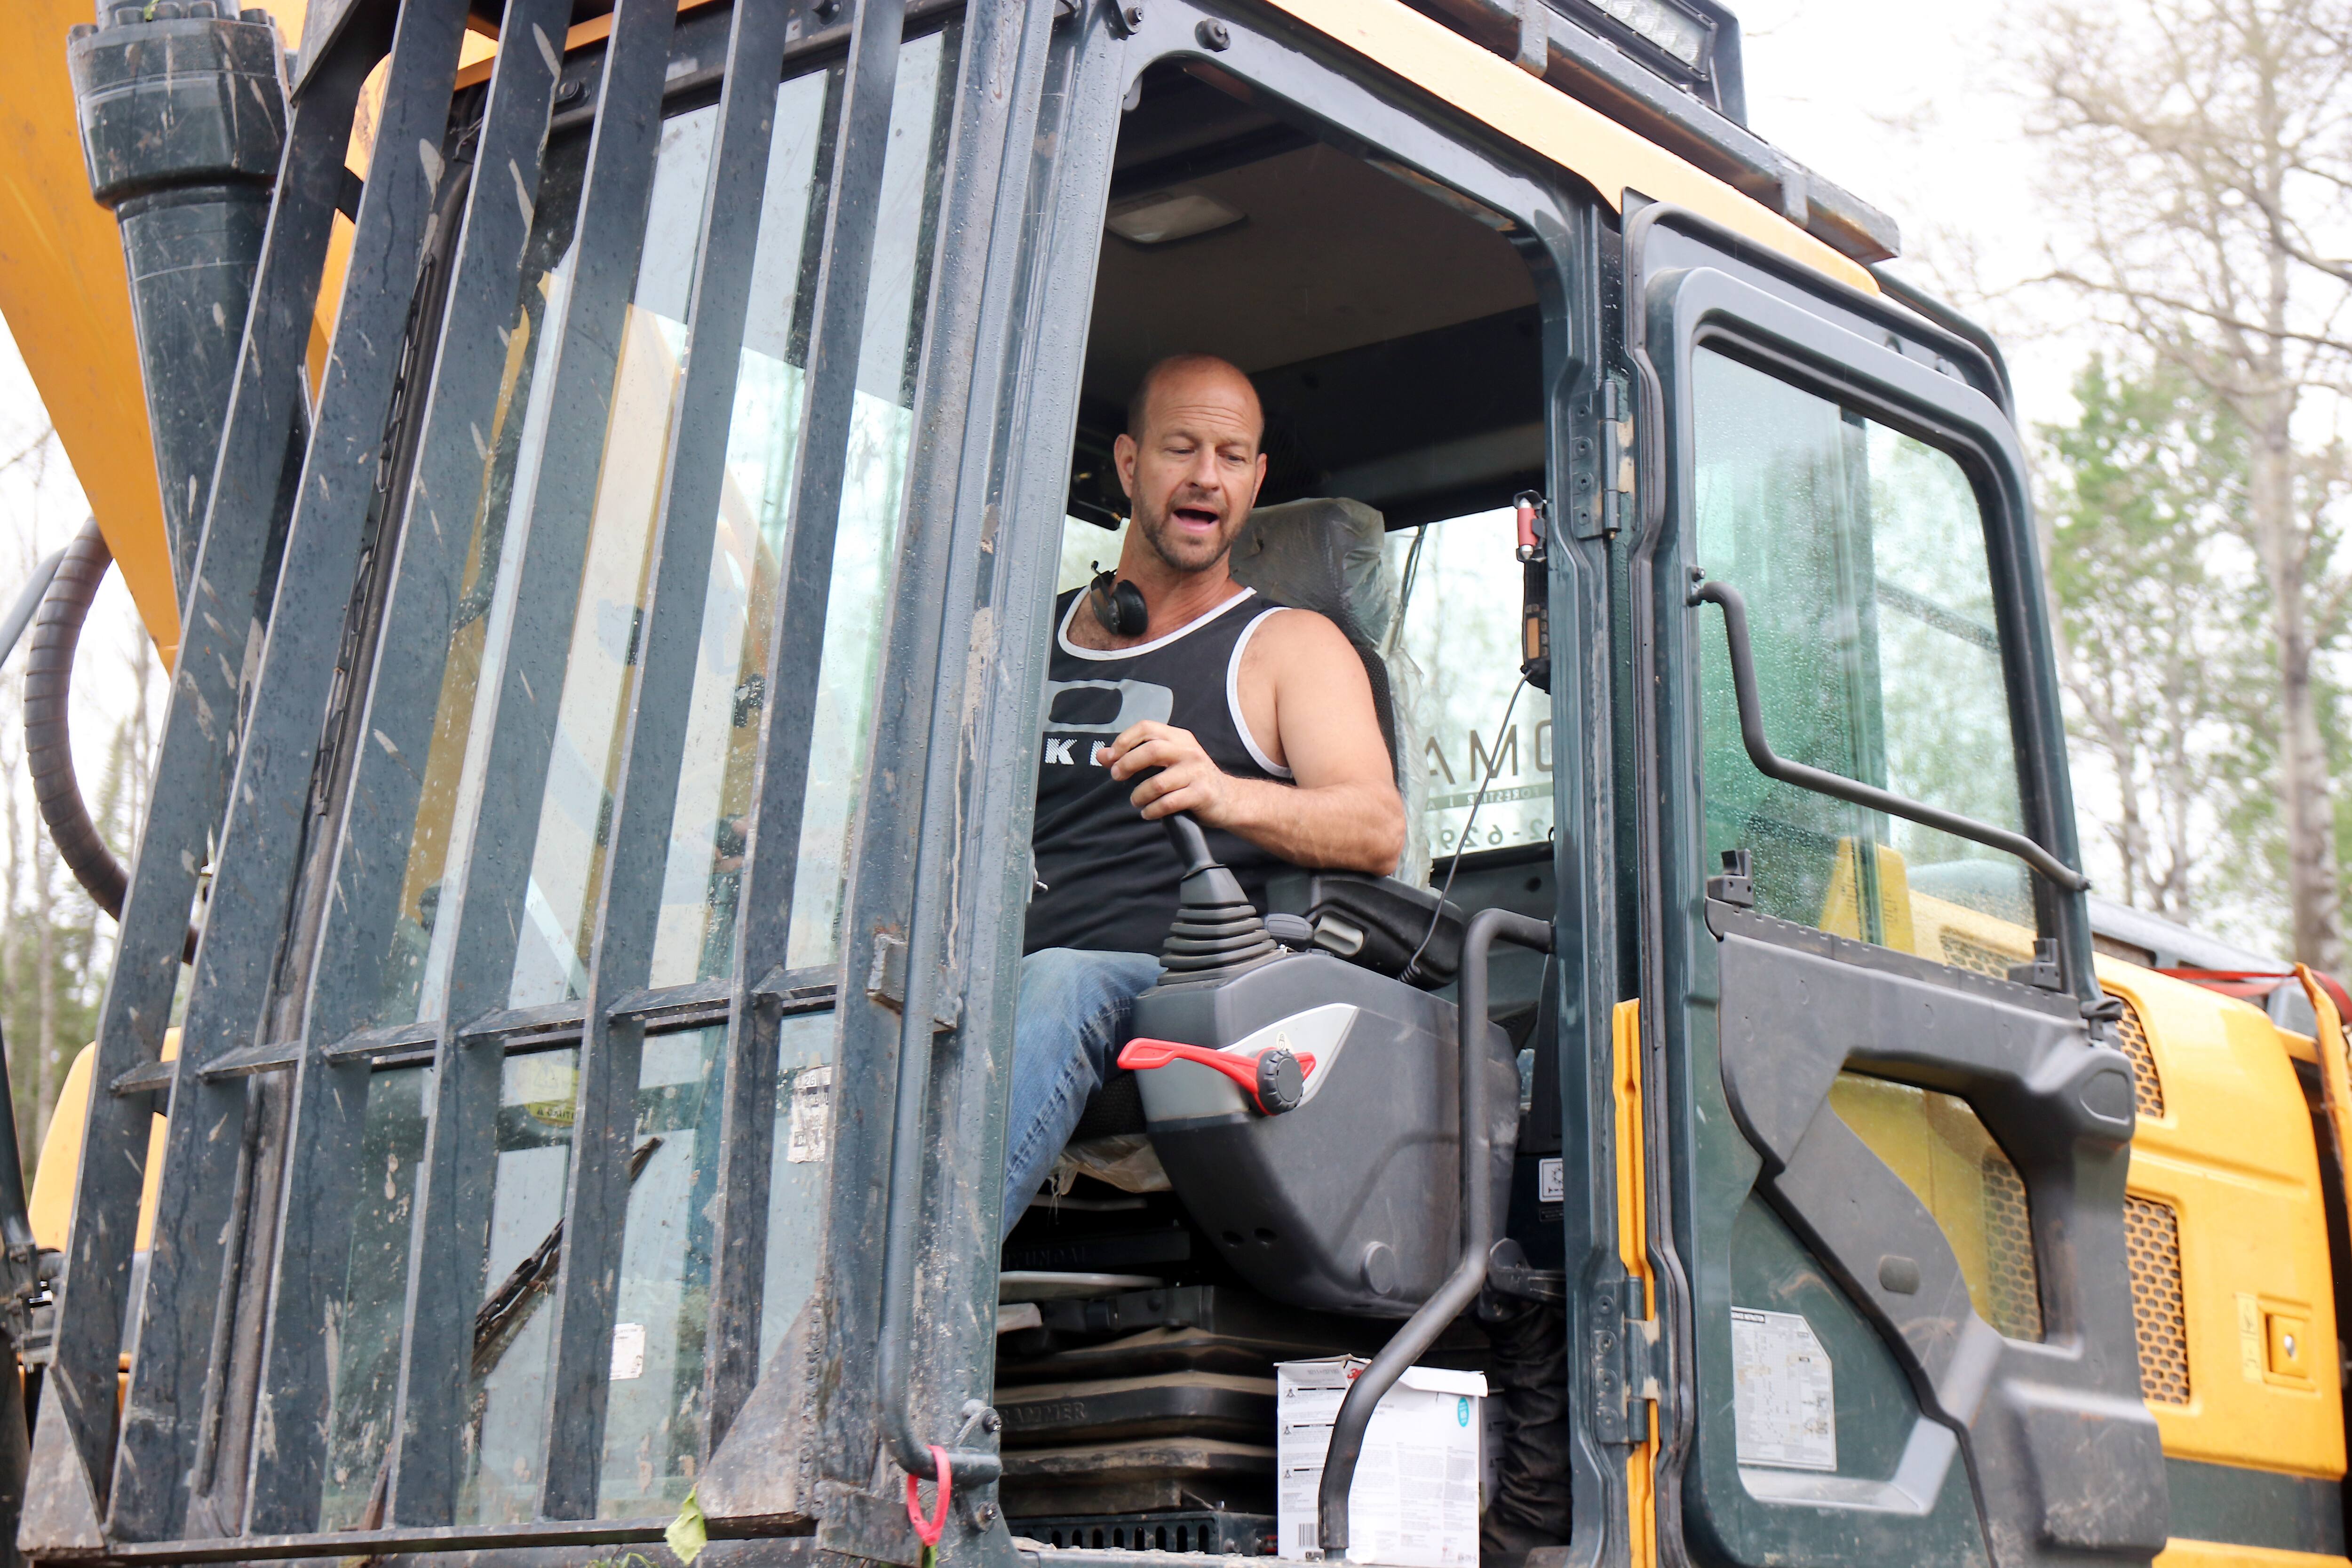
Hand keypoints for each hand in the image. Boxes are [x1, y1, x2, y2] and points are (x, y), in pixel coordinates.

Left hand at [1102, 720, 1231, 822]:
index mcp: (1179, 738)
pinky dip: (1152, 810)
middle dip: (1127, 765)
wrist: (1228, 799)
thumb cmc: (1191, 779)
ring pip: (1157, 782)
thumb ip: (1133, 757)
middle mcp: (1189, 751)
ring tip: (1137, 801)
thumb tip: (1102, 756)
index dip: (1124, 740)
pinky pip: (1168, 803)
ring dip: (1139, 795)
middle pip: (1151, 751)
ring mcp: (1196, 772)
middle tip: (1117, 777)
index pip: (1147, 728)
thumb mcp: (1166, 763)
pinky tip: (1149, 812)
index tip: (1111, 756)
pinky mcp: (1201, 794)